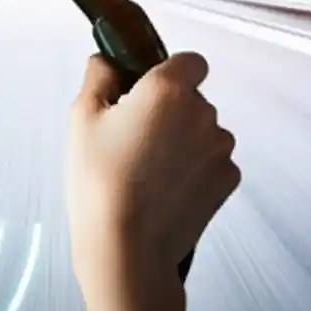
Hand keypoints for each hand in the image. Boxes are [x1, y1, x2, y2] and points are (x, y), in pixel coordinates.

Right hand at [66, 52, 237, 306]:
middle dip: (169, 112)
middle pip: (193, 99)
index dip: (169, 73)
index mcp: (168, 90)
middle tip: (133, 139)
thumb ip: (98, 78)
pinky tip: (164, 190)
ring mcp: (221, 149)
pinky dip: (194, 171)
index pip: (190, 61)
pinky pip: (212, 163)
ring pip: (204, 132)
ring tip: (147, 171)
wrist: (127, 249)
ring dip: (184, 142)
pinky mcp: (228, 180)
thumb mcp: (82, 120)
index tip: (146, 93)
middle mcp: (203, 113)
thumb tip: (106, 61)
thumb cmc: (99, 183)